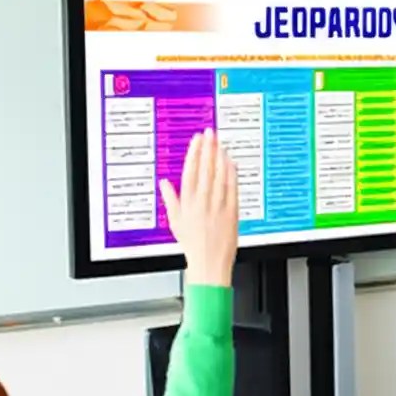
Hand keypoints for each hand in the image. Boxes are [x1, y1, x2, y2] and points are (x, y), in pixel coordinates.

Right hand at [160, 128, 238, 286]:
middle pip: (205, 170)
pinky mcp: (231, 212)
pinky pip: (232, 188)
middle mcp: (202, 202)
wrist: (208, 262)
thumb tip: (163, 184)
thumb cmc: (192, 244)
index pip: (189, 172)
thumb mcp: (175, 221)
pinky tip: (231, 162)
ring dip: (219, 157)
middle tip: (210, 133)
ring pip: (219, 176)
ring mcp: (217, 206)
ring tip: (220, 143)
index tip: (196, 140)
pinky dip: (231, 174)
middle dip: (207, 149)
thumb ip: (170, 199)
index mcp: (187, 203)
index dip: (194, 154)